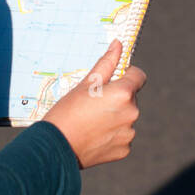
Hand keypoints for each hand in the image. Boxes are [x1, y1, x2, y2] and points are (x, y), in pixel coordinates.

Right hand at [43, 40, 145, 168]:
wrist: (56, 147)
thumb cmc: (67, 111)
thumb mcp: (85, 84)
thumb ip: (106, 63)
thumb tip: (118, 44)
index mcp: (123, 93)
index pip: (139, 76)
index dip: (126, 75)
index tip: (112, 80)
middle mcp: (132, 112)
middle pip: (131, 98)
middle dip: (117, 98)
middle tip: (93, 104)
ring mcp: (129, 133)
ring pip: (126, 117)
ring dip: (115, 117)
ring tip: (91, 121)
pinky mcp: (124, 149)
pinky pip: (122, 136)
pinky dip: (112, 134)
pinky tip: (94, 135)